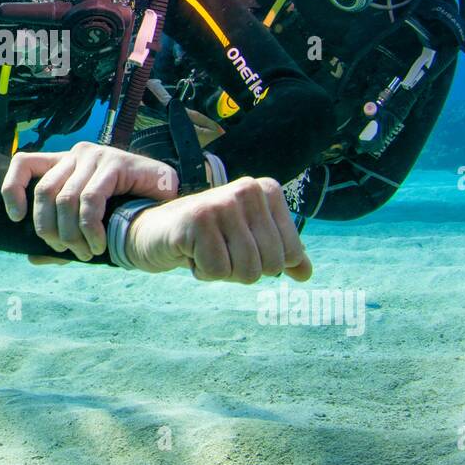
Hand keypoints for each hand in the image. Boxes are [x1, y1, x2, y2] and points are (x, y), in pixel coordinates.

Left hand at [2, 142, 178, 260]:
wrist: (171, 208)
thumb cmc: (130, 215)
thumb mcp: (90, 228)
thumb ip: (64, 239)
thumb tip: (31, 257)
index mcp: (65, 164)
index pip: (24, 163)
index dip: (12, 189)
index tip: (16, 219)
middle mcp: (77, 154)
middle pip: (43, 192)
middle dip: (50, 230)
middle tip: (70, 253)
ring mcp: (96, 156)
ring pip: (65, 199)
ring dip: (73, 235)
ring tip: (88, 253)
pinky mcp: (116, 163)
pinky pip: (89, 199)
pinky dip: (89, 227)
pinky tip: (98, 243)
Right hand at [126, 177, 310, 282]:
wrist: (157, 230)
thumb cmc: (209, 236)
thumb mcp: (251, 240)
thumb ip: (282, 253)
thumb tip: (306, 274)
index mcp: (266, 190)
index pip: (291, 253)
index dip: (267, 263)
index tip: (241, 246)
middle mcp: (247, 190)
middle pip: (271, 264)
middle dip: (244, 270)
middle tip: (221, 251)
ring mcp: (222, 203)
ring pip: (247, 271)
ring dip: (224, 272)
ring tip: (207, 251)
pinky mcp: (197, 220)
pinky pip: (217, 271)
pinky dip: (203, 272)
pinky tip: (191, 252)